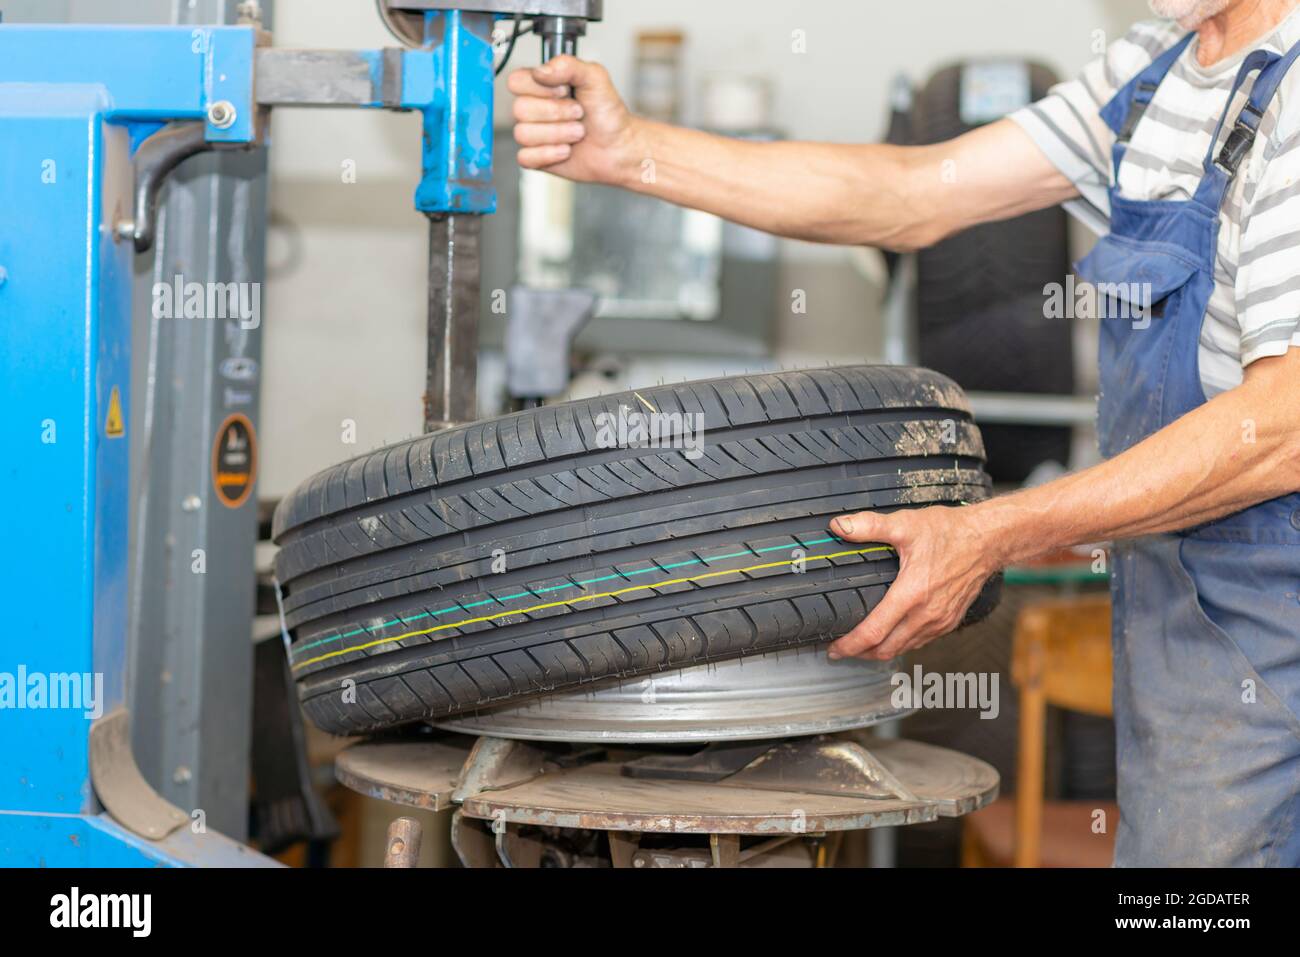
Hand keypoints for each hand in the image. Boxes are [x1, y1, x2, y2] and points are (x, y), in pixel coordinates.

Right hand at [507, 55, 642, 184]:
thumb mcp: (595, 77)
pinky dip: (549, 154)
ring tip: (577, 133)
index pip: (516, 82)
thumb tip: (540, 71)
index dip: (539, 88)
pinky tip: (567, 150)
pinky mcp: (536, 157)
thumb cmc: (608, 113)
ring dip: (558, 134)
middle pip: (520, 109)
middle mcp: (534, 109)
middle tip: (578, 114)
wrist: (620, 145)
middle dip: (556, 113)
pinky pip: (525, 157)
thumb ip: (568, 65)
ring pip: (523, 134)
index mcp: (541, 86)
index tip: (564, 90)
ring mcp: (534, 134)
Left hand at [827, 506, 998, 660]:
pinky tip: (890, 636)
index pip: (874, 632)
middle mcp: (926, 614)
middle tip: (840, 650)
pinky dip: (901, 644)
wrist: (989, 540)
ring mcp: (940, 621)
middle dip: (860, 653)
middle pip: (886, 649)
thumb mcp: (906, 524)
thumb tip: (837, 526)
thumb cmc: (950, 532)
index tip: (834, 648)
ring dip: (880, 651)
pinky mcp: (950, 622)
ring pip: (903, 648)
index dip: (850, 645)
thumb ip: (869, 526)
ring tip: (860, 646)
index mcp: (912, 594)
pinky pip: (920, 642)